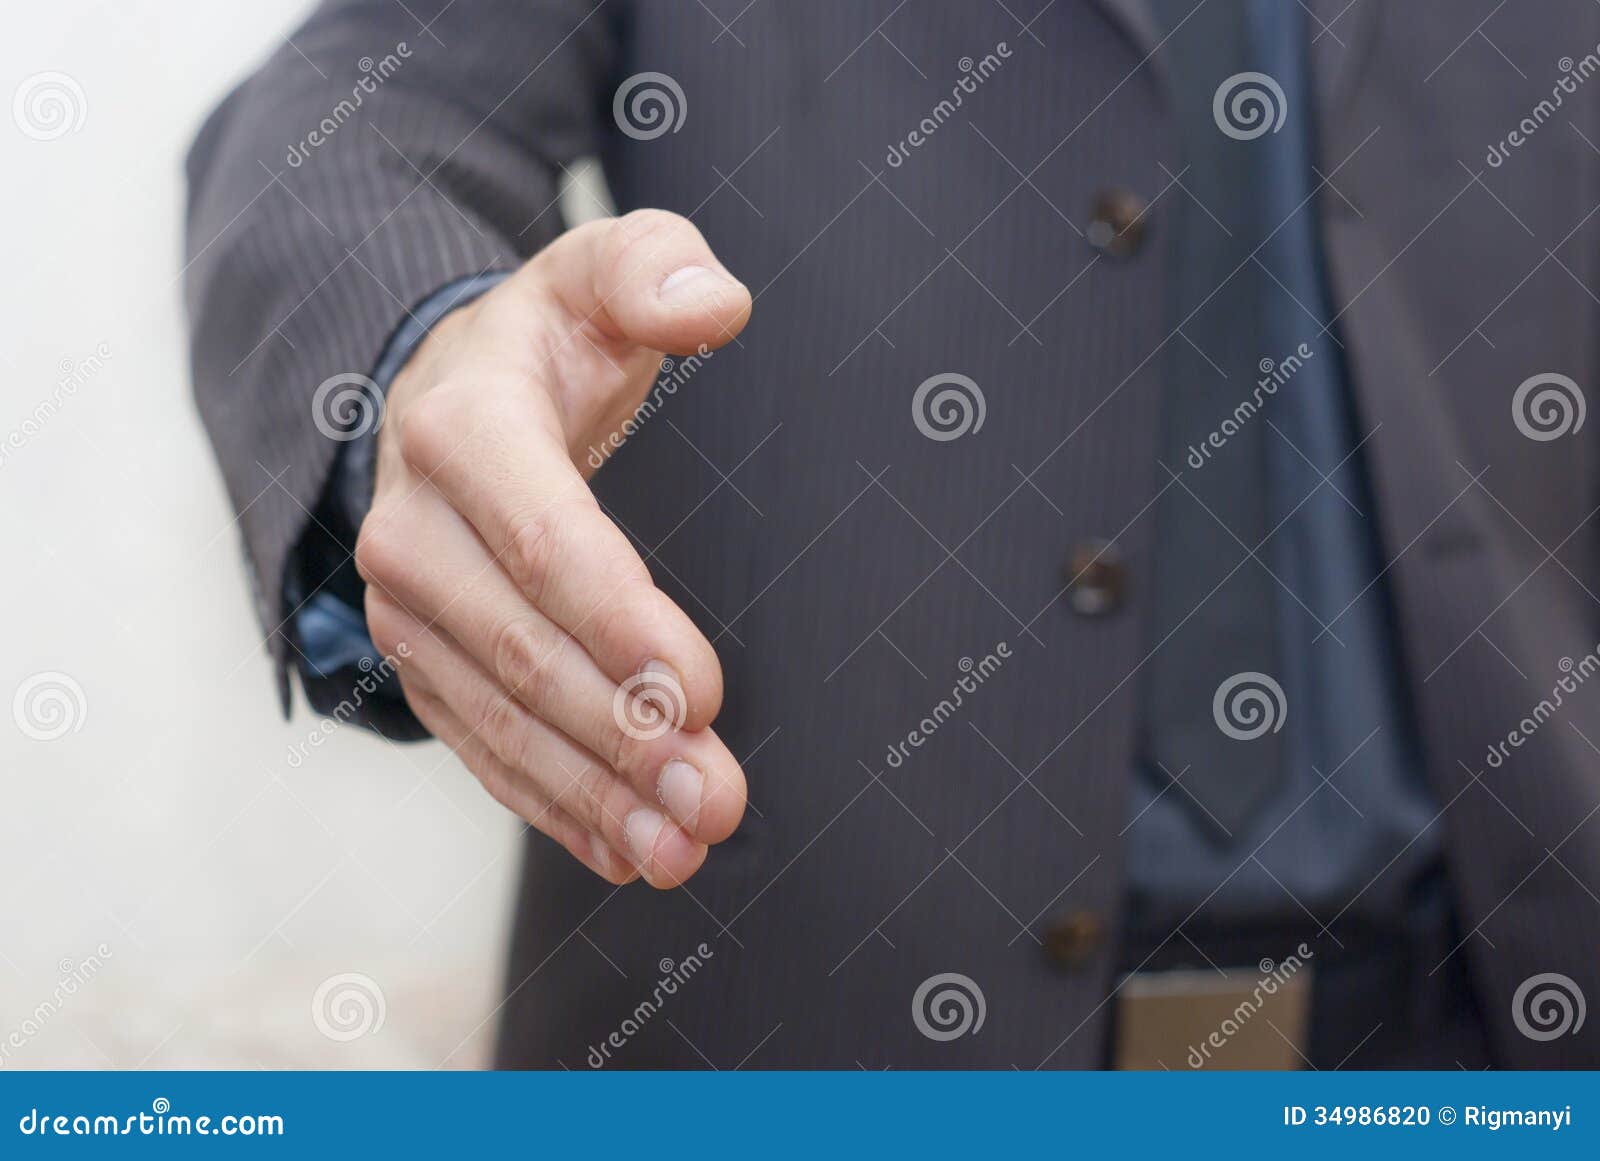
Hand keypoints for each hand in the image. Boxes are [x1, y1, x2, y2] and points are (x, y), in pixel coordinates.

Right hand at [355, 210, 752, 887]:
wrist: (445, 400)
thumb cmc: (547, 343)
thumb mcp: (598, 275)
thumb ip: (655, 270)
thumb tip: (717, 304)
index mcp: (462, 426)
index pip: (542, 536)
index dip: (618, 619)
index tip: (702, 689)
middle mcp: (414, 528)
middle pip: (520, 646)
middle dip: (620, 732)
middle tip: (713, 795)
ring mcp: (408, 608)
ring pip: (500, 716)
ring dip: (593, 793)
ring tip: (681, 849)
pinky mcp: (424, 663)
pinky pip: (484, 746)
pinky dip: (554, 804)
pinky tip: (623, 850)